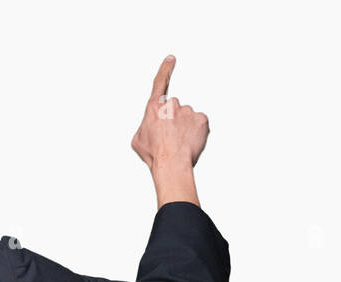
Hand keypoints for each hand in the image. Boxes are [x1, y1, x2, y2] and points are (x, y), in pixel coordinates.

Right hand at [130, 56, 208, 207]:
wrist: (171, 164)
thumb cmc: (154, 155)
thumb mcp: (138, 140)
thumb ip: (145, 127)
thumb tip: (150, 127)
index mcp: (155, 107)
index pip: (160, 83)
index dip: (165, 70)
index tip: (171, 59)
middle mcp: (172, 105)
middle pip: (175, 110)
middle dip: (174, 122)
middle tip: (170, 139)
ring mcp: (188, 110)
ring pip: (188, 118)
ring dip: (185, 129)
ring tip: (179, 144)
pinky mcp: (201, 119)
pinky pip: (199, 124)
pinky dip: (196, 132)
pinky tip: (190, 143)